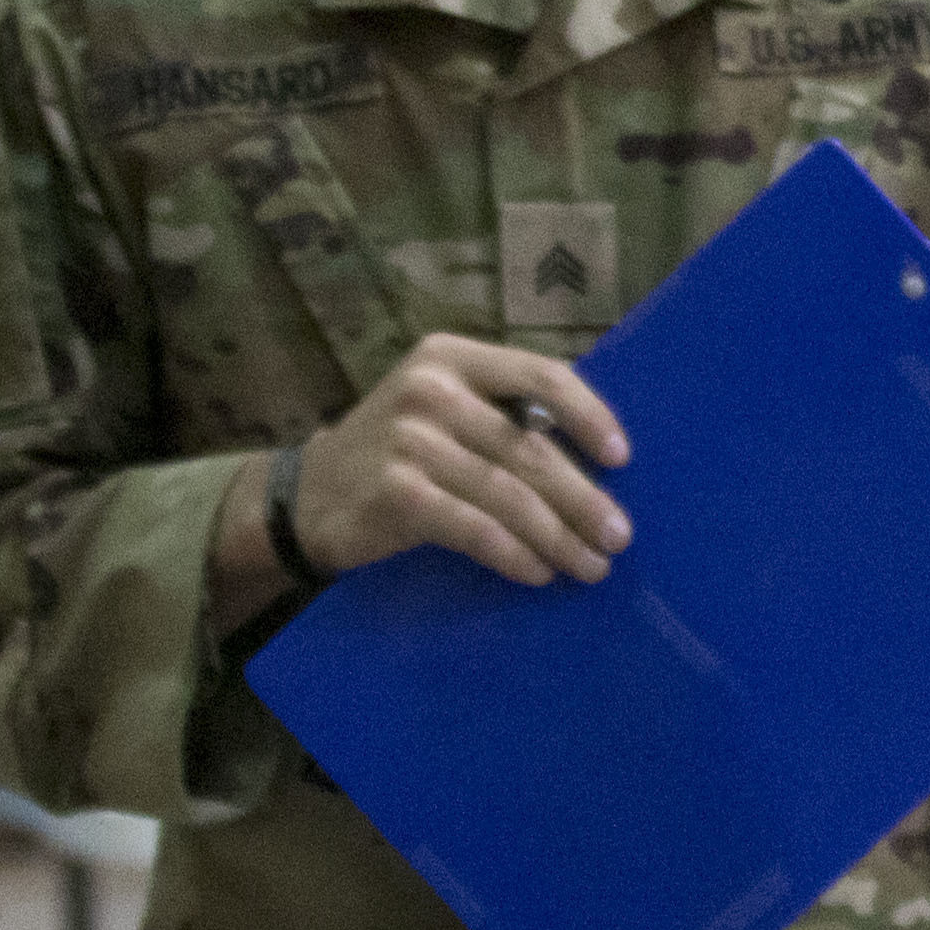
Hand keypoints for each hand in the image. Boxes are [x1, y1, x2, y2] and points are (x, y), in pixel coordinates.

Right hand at [209, 336, 633, 629]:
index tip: (622, 458)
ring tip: (590, 565)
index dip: (590, 416)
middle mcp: (431, 390)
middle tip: (619, 538)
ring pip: (509, 493)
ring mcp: (409, 440)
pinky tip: (538, 572)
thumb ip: (503, 416)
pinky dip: (513, 553)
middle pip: (531, 447)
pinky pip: (474, 528)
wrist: (308, 496)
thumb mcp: (444, 411)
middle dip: (583, 499)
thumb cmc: (398, 454)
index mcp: (452, 357)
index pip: (541, 376)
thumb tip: (597, 462)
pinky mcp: (396, 492)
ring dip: (558, 536)